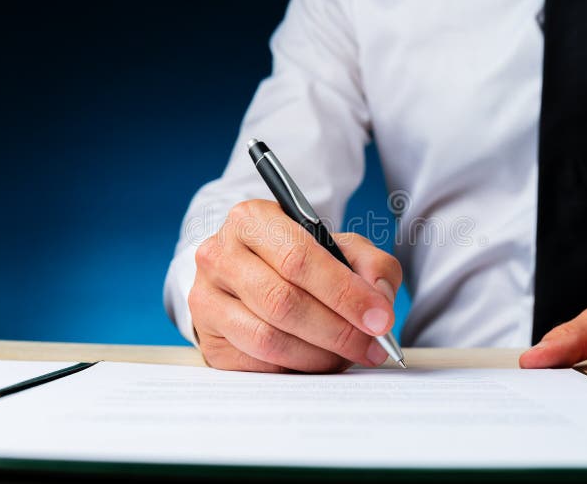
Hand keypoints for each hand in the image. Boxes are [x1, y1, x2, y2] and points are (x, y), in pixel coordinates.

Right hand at [188, 199, 400, 372]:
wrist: (252, 273)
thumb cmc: (298, 258)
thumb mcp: (339, 247)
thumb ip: (370, 264)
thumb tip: (379, 301)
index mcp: (251, 219)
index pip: (299, 258)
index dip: (344, 292)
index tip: (379, 318)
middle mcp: (220, 254)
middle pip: (283, 301)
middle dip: (338, 330)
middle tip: (371, 346)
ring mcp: (207, 298)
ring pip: (268, 338)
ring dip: (318, 355)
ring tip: (346, 354)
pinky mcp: (208, 337)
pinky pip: (255, 363)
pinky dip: (294, 368)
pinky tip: (315, 360)